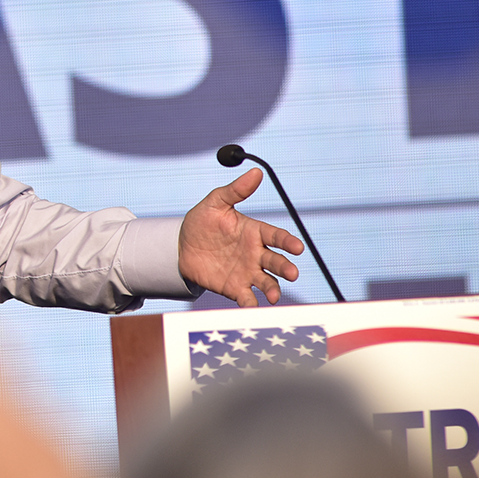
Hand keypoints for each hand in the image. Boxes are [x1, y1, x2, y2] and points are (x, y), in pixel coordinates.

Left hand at [179, 168, 303, 307]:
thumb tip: (256, 171)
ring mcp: (247, 272)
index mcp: (254, 232)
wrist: (180, 247)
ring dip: (273, 288)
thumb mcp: (215, 203)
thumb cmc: (202, 222)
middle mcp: (255, 253)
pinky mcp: (234, 288)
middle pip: (276, 261)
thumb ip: (235, 190)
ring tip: (274, 295)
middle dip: (285, 267)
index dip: (288, 241)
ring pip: (267, 281)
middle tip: (292, 273)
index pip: (276, 236)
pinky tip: (252, 306)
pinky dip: (251, 303)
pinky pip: (247, 297)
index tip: (298, 247)